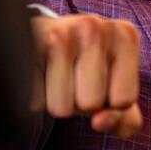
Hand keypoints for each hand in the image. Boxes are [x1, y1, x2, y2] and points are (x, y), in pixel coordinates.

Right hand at [31, 14, 143, 137]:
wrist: (51, 37)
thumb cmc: (94, 71)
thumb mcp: (120, 92)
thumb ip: (125, 120)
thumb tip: (100, 122)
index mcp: (125, 36)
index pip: (123, 101)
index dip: (112, 103)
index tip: (106, 83)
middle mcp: (93, 27)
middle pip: (91, 103)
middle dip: (84, 104)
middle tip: (78, 80)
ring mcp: (56, 33)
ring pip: (61, 107)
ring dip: (60, 103)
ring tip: (61, 77)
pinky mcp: (25, 47)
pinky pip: (34, 100)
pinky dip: (37, 99)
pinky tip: (41, 76)